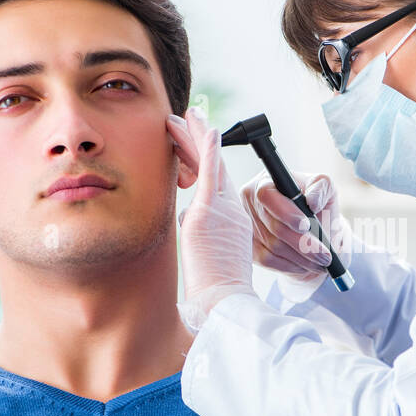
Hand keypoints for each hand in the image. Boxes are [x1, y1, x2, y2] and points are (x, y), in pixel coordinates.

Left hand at [166, 107, 255, 332]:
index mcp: (231, 220)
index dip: (204, 159)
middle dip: (199, 139)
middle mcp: (231, 210)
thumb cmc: (215, 290)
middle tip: (189, 116)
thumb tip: (184, 221)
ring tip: (185, 114)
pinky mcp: (210, 213)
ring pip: (208, 163)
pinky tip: (207, 129)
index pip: (215, 182)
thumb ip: (198, 232)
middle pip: (213, 166)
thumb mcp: (207, 254)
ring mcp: (222, 210)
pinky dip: (210, 149)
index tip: (193, 143)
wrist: (224, 302)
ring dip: (196, 135)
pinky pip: (211, 173)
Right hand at [241, 169, 353, 302]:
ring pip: (274, 247)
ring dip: (301, 257)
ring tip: (321, 261)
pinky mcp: (249, 248)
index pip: (267, 196)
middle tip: (325, 255)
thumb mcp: (326, 190)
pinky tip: (305, 265)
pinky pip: (269, 260)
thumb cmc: (317, 206)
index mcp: (266, 182)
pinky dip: (291, 265)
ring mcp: (247, 227)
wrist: (311, 230)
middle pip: (274, 227)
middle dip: (303, 243)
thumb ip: (321, 187)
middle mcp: (250, 202)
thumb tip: (312, 201)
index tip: (306, 225)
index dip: (286, 213)